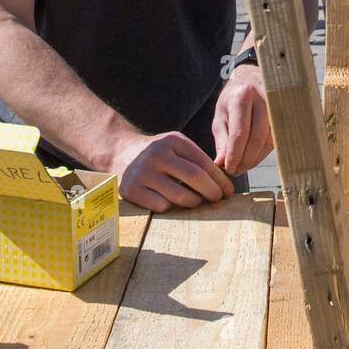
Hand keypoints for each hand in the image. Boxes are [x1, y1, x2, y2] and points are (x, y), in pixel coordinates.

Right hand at [108, 130, 233, 212]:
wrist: (120, 154)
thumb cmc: (159, 155)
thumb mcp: (175, 147)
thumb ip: (196, 160)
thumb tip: (223, 184)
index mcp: (172, 141)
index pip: (203, 162)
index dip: (219, 179)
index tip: (228, 190)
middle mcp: (157, 154)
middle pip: (195, 177)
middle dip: (212, 192)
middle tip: (218, 199)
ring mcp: (143, 172)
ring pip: (180, 196)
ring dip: (194, 202)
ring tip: (197, 201)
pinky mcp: (132, 190)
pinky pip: (162, 206)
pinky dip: (171, 207)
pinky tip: (171, 201)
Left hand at [212, 63, 272, 176]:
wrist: (252, 78)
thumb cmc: (234, 98)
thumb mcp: (221, 115)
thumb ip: (221, 140)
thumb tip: (221, 164)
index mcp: (242, 97)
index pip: (240, 133)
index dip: (235, 155)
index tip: (228, 169)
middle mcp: (263, 100)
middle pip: (257, 139)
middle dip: (245, 160)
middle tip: (236, 171)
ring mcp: (278, 107)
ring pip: (268, 141)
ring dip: (255, 159)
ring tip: (243, 166)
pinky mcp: (285, 114)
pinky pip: (275, 140)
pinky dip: (263, 152)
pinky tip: (254, 157)